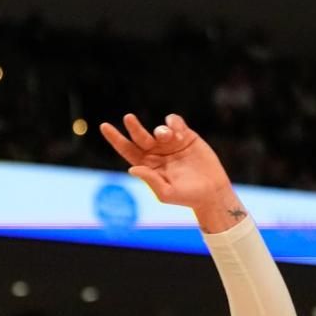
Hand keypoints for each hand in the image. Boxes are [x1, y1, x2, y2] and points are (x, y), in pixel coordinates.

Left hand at [99, 113, 233, 215]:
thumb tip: (132, 168)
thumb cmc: (187, 197)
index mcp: (147, 165)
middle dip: (133, 127)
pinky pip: (175, 122)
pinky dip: (174, 123)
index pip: (127, 149)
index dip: (115, 138)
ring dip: (160, 130)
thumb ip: (150, 180)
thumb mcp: (166, 193)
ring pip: (159, 128)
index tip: (104, 126)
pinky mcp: (186, 136)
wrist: (211, 192)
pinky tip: (179, 133)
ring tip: (167, 136)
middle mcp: (156, 152)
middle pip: (140, 136)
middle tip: (128, 118)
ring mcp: (171, 143)